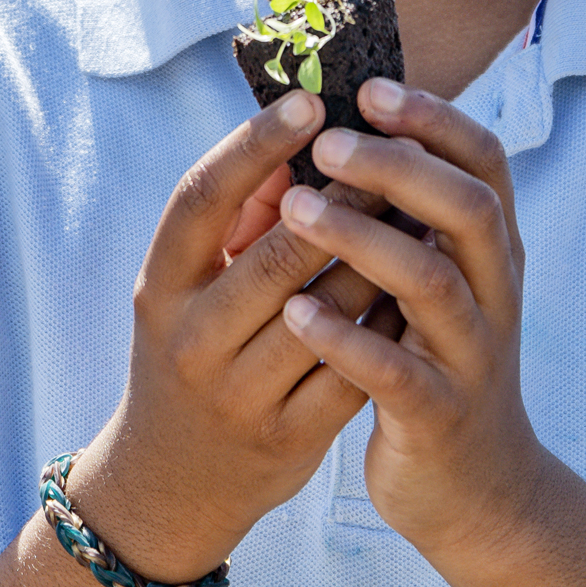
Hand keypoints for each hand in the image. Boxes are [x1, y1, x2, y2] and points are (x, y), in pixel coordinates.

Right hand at [65, 91, 385, 585]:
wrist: (174, 484)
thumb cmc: (194, 352)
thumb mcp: (192, 288)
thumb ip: (240, 220)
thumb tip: (300, 144)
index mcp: (159, 287)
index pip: (202, 199)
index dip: (254, 146)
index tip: (310, 102)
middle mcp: (192, 340)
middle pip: (282, 251)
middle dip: (348, 197)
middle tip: (397, 149)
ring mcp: (240, 395)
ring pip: (331, 307)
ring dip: (385, 253)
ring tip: (425, 204)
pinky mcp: (289, 438)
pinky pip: (357, 366)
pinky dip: (392, 319)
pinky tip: (424, 282)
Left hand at [275, 79, 544, 562]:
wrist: (476, 492)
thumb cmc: (435, 365)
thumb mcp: (437, 284)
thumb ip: (412, 220)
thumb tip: (352, 131)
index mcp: (492, 254)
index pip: (484, 163)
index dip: (435, 120)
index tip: (371, 88)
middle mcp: (495, 295)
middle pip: (468, 209)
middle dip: (398, 168)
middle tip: (328, 142)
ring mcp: (471, 357)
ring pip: (430, 284)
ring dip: (362, 240)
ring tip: (295, 211)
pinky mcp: (439, 417)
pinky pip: (396, 372)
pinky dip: (347, 339)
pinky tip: (298, 313)